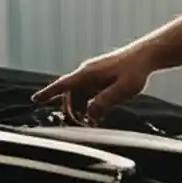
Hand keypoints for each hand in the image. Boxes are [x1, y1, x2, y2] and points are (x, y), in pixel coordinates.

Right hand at [30, 46, 155, 123]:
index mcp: (88, 73)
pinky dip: (88, 106)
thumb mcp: (122, 89)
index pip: (63, 84)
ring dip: (80, 110)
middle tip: (79, 126)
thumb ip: (105, 102)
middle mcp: (87, 73)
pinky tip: (96, 115)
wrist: (146, 57)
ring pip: (79, 96)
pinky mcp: (101, 79)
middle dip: (70, 111)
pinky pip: (88, 95)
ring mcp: (94, 76)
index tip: (35, 99)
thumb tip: (89, 116)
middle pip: (69, 95)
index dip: (48, 92)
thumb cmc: (135, 70)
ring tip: (90, 123)